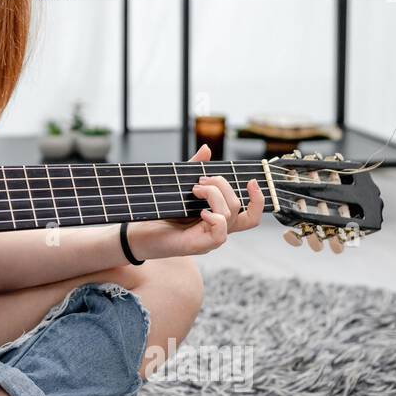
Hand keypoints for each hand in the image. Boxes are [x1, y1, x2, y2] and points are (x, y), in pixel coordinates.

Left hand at [129, 143, 264, 258]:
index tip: (251, 181)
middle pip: (240, 207)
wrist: (137, 233)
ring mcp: (209, 238)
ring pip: (230, 214)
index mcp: (217, 217)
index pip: (250, 215)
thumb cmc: (159, 213)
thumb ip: (194, 169)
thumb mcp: (179, 188)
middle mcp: (217, 229)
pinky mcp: (199, 246)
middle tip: (200, 181)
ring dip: (214, 195)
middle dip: (222, 185)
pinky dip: (214, 217)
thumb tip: (207, 149)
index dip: (258, 200)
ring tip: (194, 190)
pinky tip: (199, 212)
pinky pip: (220, 233)